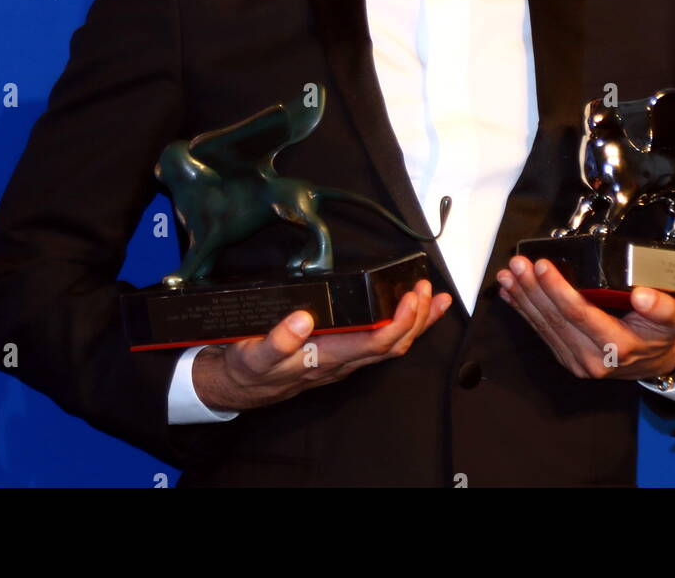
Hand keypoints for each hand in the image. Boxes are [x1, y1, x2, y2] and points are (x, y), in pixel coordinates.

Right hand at [192, 280, 451, 410]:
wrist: (240, 385)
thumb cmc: (249, 368)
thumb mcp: (254, 356)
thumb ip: (278, 341)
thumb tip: (302, 320)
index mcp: (327, 358)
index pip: (375, 343)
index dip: (399, 321)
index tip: (411, 297)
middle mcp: (343, 362)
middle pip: (393, 345)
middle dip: (416, 318)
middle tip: (426, 289)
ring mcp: (346, 359)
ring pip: (393, 345)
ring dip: (417, 322)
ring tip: (434, 298)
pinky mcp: (344, 353)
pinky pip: (382, 342)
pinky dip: (404, 325)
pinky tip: (415, 312)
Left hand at [495, 256, 674, 381]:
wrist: (657, 361)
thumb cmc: (661, 335)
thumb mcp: (673, 319)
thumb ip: (662, 307)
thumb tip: (643, 296)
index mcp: (617, 347)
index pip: (579, 314)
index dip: (557, 289)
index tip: (542, 265)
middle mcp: (592, 359)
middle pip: (555, 319)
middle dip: (532, 289)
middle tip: (517, 264)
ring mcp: (576, 361)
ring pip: (544, 326)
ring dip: (523, 298)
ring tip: (508, 275)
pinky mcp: (567, 357)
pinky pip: (542, 332)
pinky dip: (524, 310)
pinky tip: (510, 293)